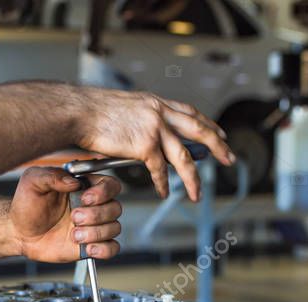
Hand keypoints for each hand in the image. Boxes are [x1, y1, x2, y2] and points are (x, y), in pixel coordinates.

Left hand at [8, 167, 121, 262]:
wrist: (19, 232)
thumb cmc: (27, 204)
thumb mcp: (33, 181)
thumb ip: (52, 175)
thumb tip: (73, 181)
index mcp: (84, 186)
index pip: (110, 184)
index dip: (104, 192)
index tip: (85, 198)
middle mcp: (93, 206)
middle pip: (115, 207)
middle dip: (96, 215)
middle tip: (74, 217)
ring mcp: (94, 226)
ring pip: (114, 228)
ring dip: (95, 232)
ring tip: (73, 235)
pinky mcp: (91, 245)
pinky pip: (112, 248)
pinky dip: (104, 249)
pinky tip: (87, 248)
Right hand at [75, 88, 235, 200]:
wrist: (78, 111)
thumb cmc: (92, 112)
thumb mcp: (126, 109)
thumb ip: (143, 121)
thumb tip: (148, 140)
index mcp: (156, 102)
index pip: (190, 112)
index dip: (207, 124)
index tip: (219, 133)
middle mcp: (159, 112)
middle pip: (199, 130)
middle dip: (218, 146)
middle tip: (229, 158)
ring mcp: (154, 128)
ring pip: (184, 157)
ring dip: (193, 178)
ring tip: (197, 193)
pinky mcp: (144, 144)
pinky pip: (160, 170)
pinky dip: (163, 184)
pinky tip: (164, 192)